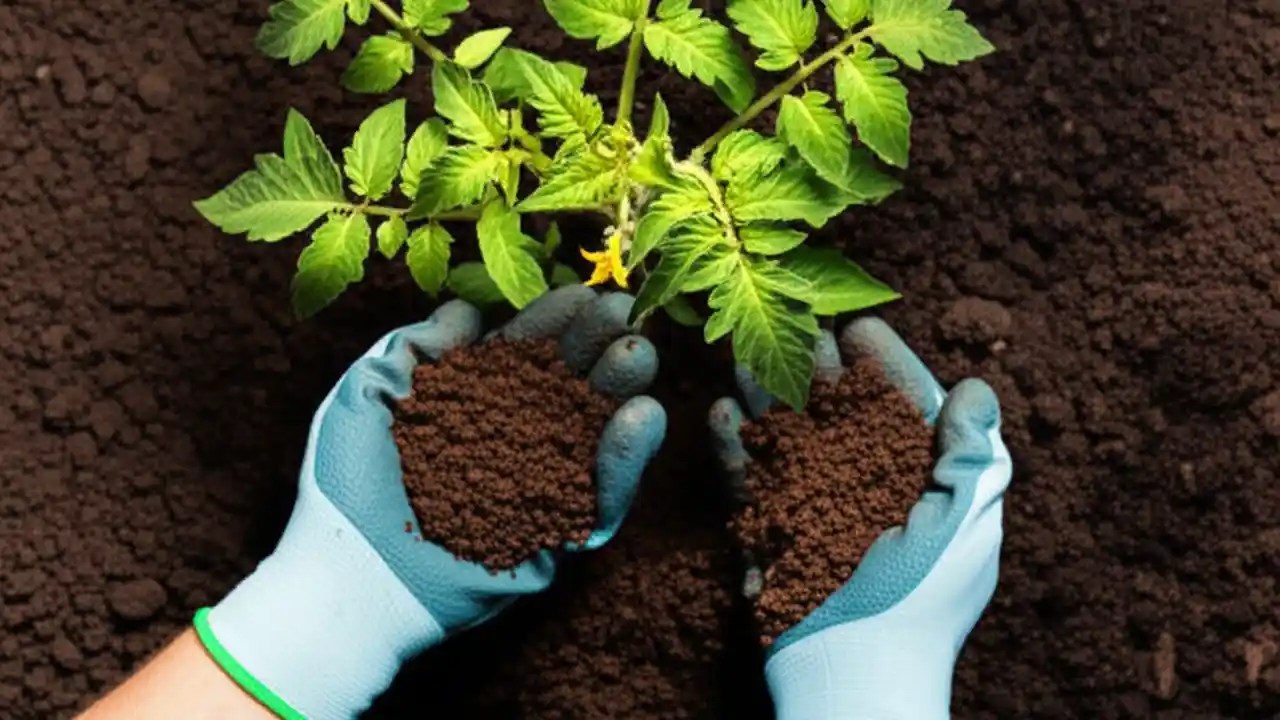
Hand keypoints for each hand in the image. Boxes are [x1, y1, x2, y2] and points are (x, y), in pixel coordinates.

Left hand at [196, 286, 665, 719]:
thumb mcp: (365, 394)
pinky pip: (603, 498)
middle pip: (567, 387)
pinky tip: (641, 414)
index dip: (551, 324)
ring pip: (593, 435)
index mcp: (470, 408)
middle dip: (597, 346)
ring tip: (638, 352)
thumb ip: (416, 345)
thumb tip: (468, 311)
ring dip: (620, 389)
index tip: (579, 294)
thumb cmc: (342, 486)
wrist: (345, 576)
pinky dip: (625, 459)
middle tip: (622, 313)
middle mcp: (509, 444)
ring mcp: (536, 491)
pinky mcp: (556, 539)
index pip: (523, 356)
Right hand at [709, 318, 1011, 719]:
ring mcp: (814, 511)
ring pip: (786, 439)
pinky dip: (733, 448)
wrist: (855, 674)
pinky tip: (721, 411)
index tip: (860, 326)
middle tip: (789, 325)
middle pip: (838, 414)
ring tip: (742, 352)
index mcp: (921, 485)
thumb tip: (976, 388)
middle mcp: (866, 491)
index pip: (905, 409)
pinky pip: (748, 483)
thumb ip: (975, 454)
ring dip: (765, 394)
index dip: (886, 365)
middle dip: (814, 368)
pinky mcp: (770, 536)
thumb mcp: (967, 523)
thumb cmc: (920, 600)